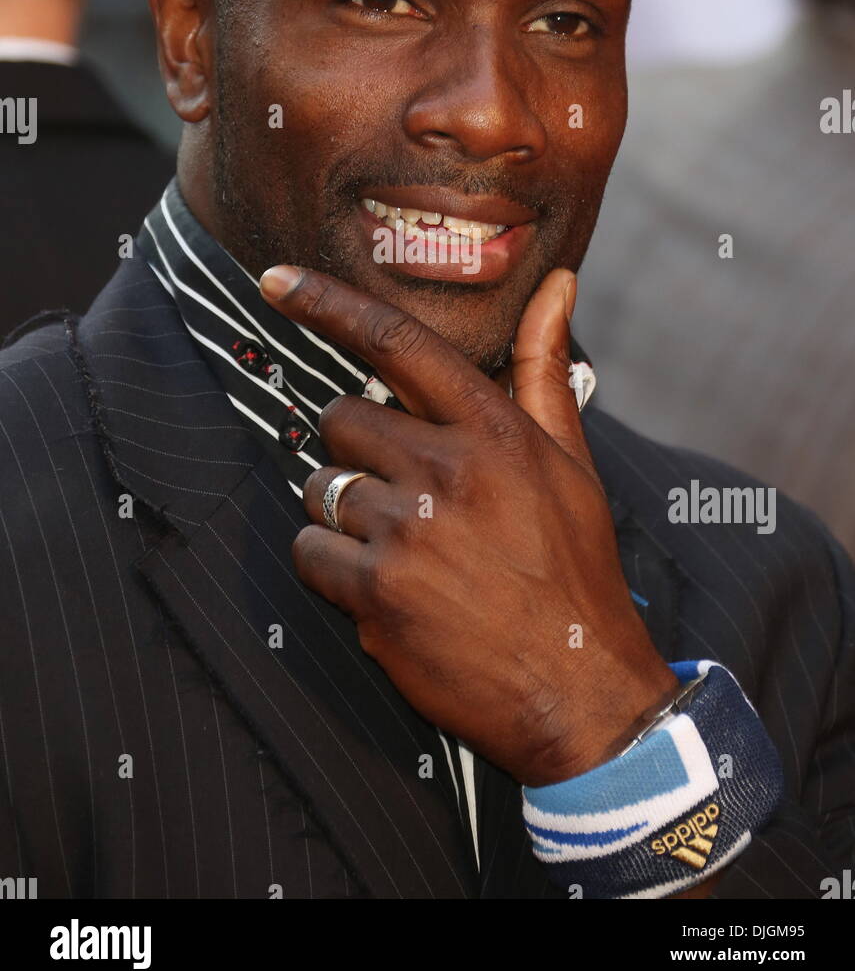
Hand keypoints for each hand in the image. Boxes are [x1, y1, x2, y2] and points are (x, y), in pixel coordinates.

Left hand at [259, 264, 677, 785]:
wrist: (580, 688)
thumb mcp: (570, 463)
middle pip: (341, 417)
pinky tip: (384, 590)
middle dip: (358, 450)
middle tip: (402, 492)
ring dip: (345, 513)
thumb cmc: (574, 569)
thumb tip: (557, 283)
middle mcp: (448, 467)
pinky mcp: (377, 591)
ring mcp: (408, 529)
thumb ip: (544, 369)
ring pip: (321, 486)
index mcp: (494, 430)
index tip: (274, 281)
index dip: (327, 303)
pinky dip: (332, 568)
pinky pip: (310, 551)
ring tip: (405, 550)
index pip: (397, 342)